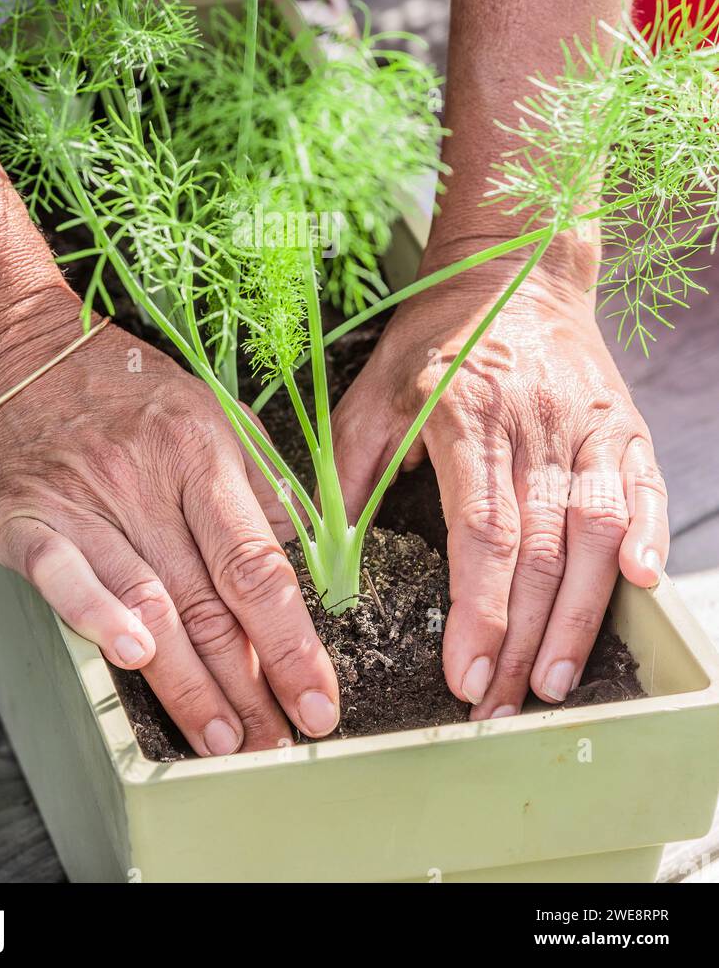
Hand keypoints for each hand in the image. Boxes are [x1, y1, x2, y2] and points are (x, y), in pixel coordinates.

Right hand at [0, 290, 339, 754]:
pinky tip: (132, 658)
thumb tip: (301, 548)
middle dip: (249, 684)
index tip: (317, 698)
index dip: (292, 641)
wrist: (5, 345)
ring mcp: (84, 498)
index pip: (258, 563)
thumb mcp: (203, 408)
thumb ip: (253, 479)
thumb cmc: (114, 383)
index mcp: (201, 450)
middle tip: (275, 742)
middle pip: (209, 598)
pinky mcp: (26, 517)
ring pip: (148, 601)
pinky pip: (65, 574)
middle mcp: (146, 477)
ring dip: (188, 683)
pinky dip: (98, 616)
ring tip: (221, 740)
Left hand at [330, 248, 667, 718]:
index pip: (482, 532)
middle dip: (522, 637)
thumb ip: (347, 469)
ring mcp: (587, 422)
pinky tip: (639, 588)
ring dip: (581, 614)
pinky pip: (644, 490)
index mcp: (464, 412)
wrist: (514, 265)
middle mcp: (534, 421)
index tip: (464, 674)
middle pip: (540, 548)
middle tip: (500, 702)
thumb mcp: (373, 389)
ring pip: (596, 532)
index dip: (479, 612)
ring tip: (553, 679)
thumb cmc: (436, 334)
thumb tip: (320, 555)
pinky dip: (648, 539)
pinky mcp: (623, 423)